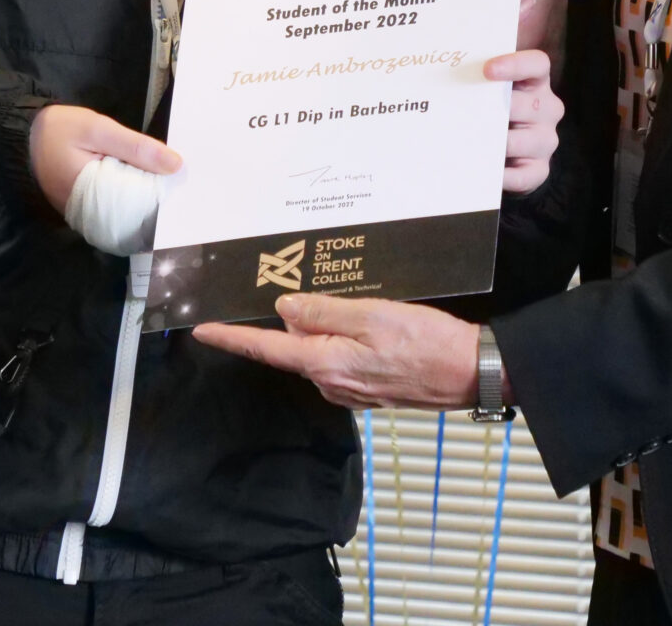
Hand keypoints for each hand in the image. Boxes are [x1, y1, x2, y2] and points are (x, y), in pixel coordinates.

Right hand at [28, 103, 180, 214]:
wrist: (23, 137)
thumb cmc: (58, 130)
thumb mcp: (98, 129)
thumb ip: (136, 147)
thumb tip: (175, 165)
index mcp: (91, 198)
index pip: (138, 207)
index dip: (162, 193)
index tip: (182, 178)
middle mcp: (90, 215)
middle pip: (135, 214)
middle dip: (156, 196)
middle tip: (180, 178)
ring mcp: (87, 215)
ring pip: (127, 212)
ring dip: (145, 196)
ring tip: (165, 179)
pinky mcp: (86, 209)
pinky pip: (115, 207)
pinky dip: (130, 194)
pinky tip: (144, 180)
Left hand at [194, 294, 483, 410]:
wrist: (470, 374)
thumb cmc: (426, 342)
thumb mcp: (373, 315)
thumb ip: (325, 312)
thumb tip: (283, 309)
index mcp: (324, 362)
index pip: (264, 348)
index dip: (230, 337)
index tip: (200, 329)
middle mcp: (330, 381)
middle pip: (290, 347)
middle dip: (282, 321)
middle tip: (279, 284)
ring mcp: (349, 388)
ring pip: (315, 351)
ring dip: (314, 327)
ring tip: (326, 296)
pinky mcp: (367, 387)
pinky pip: (337, 359)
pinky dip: (335, 338)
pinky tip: (353, 320)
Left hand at [455, 0, 565, 191]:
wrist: (482, 96)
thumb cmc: (495, 26)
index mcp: (533, 55)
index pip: (538, 65)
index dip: (520, 68)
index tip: (488, 68)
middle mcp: (543, 96)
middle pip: (533, 113)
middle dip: (505, 115)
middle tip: (478, 109)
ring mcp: (538, 135)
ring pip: (527, 149)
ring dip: (498, 147)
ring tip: (474, 138)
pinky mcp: (527, 170)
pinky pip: (523, 182)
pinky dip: (506, 180)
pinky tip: (484, 172)